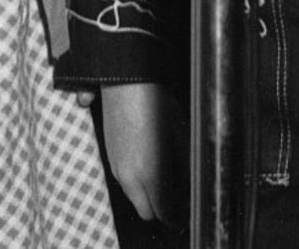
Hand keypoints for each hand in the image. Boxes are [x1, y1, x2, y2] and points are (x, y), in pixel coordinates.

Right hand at [99, 80, 177, 224]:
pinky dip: (137, 181)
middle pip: (146, 212)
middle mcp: (128, 177)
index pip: (163, 213)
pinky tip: (148, 161)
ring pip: (134, 197)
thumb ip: (183, 167)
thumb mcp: (179, 135)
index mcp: (148, 175)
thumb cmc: (155, 103)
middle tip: (177, 197)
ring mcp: (116, 168)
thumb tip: (189, 184)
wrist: (125, 82)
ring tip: (165, 175)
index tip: (185, 210)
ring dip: (148, 194)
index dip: (176, 215)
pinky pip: (125, 181)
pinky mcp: (109, 157)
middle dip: (161, 209)